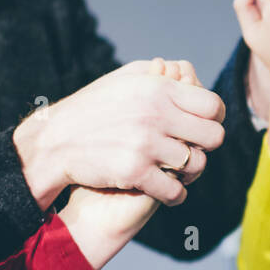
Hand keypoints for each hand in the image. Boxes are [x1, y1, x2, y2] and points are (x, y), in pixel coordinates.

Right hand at [55, 57, 201, 269]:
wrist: (56, 140)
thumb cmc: (94, 107)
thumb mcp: (125, 80)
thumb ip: (160, 76)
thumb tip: (188, 74)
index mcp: (159, 89)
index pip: (213, 106)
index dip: (214, 119)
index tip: (203, 127)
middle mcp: (156, 114)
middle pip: (213, 137)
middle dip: (206, 146)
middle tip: (192, 150)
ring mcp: (146, 144)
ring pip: (197, 165)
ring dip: (190, 172)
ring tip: (178, 172)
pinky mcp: (135, 172)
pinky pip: (175, 191)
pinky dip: (175, 195)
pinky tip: (167, 190)